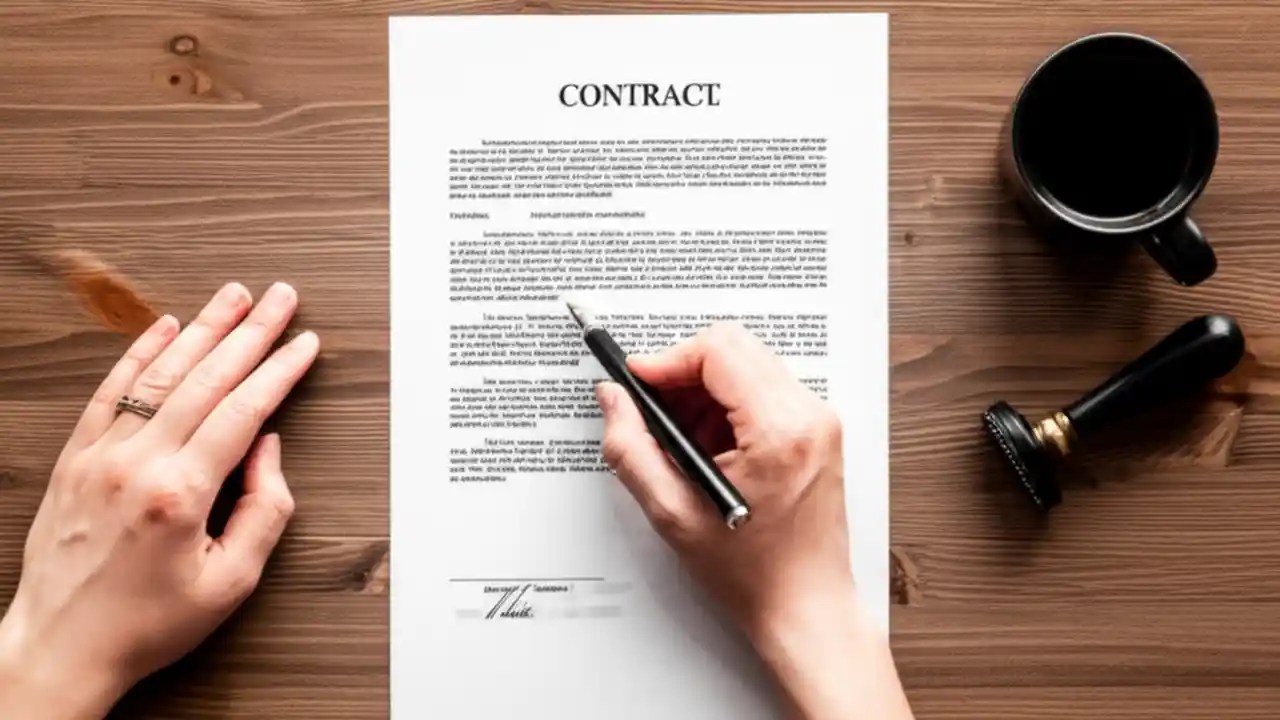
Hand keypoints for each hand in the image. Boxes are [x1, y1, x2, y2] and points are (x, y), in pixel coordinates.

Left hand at [0, 282, 318, 719]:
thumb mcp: (231, 582)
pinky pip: (109, 392)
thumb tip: (269, 451)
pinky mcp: (74, 460)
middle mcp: (137, 464)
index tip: (305, 343)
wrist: (61, 647)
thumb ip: (265, 511)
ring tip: (233, 296)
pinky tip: (165, 327)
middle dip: (251, 332)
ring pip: (159, 374)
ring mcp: (99, 457)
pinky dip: (139, 354)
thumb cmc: (148, 624)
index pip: (244, 410)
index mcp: (180, 494)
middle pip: (206, 378)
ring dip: (202, 329)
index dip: (280, 371)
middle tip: (280, 297)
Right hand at [596, 323, 911, 719]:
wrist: (805, 606)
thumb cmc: (754, 574)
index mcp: (779, 431)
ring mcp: (818, 422)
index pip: (718, 351)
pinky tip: (708, 448)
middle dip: (683, 373)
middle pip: (734, 349)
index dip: (667, 359)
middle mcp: (808, 417)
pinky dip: (726, 407)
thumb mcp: (673, 513)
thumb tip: (615, 400)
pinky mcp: (816, 431)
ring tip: (682, 442)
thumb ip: (632, 448)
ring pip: (747, 365)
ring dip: (704, 392)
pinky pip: (763, 391)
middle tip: (652, 410)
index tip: (637, 381)